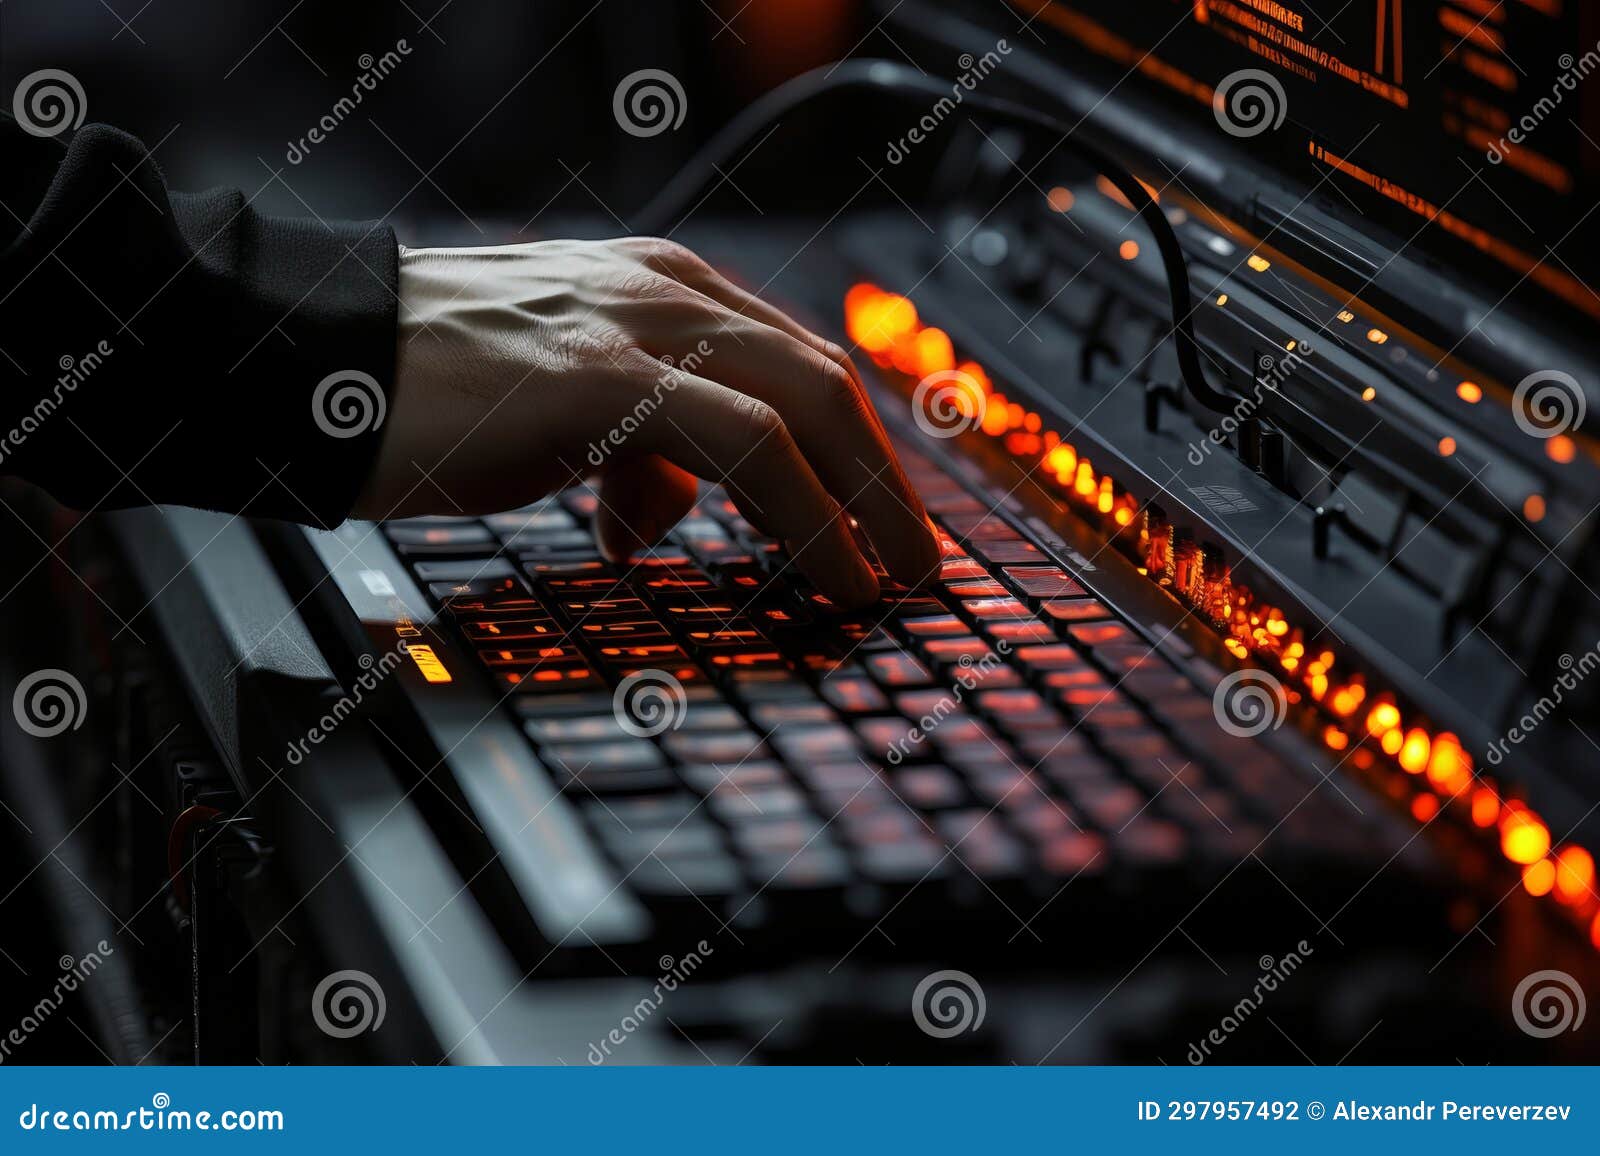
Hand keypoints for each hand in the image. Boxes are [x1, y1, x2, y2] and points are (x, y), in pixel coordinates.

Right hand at [354, 237, 938, 606]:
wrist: (310, 362)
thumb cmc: (422, 391)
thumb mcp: (552, 415)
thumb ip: (622, 450)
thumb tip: (657, 520)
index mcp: (655, 290)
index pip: (793, 361)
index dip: (852, 447)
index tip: (882, 517)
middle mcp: (663, 291)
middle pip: (824, 378)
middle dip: (885, 478)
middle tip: (916, 557)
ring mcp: (637, 326)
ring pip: (808, 403)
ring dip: (868, 502)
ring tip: (892, 580)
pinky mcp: (605, 378)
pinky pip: (752, 447)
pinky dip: (811, 516)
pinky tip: (833, 573)